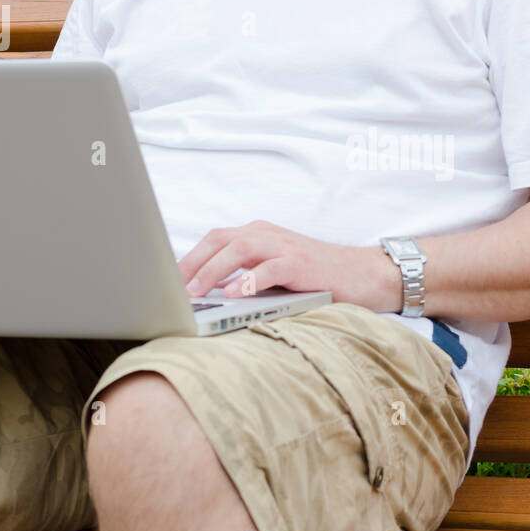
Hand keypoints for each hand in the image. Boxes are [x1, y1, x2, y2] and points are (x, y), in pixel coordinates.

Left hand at [177, 220, 401, 310]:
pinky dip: (250, 280)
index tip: (166, 281)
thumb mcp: (275, 273)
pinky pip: (270, 268)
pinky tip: (235, 294)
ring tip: (196, 290)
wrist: (362, 274)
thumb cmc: (316, 278)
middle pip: (220, 239)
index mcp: (259, 234)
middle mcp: (268, 234)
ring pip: (240, 248)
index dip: (188, 258)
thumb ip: (245, 276)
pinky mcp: (301, 264)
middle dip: (193, 262)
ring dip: (214, 269)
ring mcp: (285, 246)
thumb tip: (207, 296)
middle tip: (173, 287)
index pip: (215, 239)